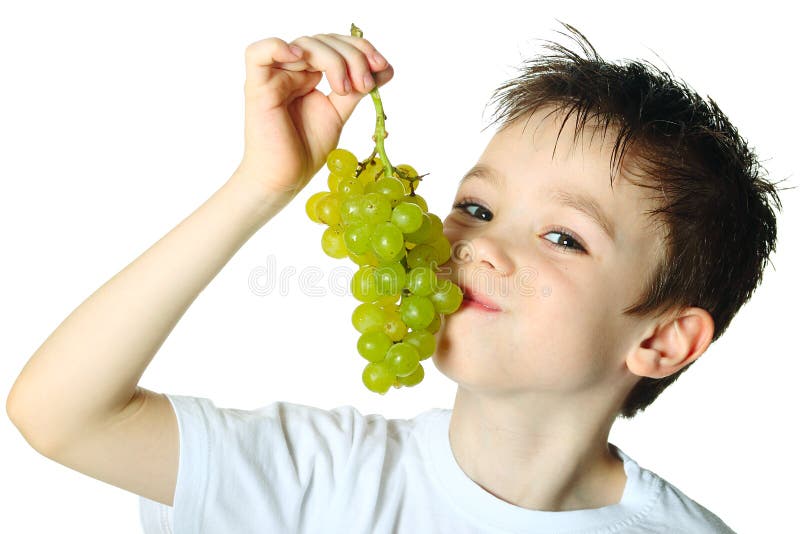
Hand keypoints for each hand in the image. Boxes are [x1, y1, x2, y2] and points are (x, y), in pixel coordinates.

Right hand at [231, 33, 393, 199]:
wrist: (284, 179)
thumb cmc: (305, 150)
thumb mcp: (339, 113)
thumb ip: (357, 89)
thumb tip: (386, 68)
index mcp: (308, 74)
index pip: (335, 45)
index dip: (360, 49)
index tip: (382, 67)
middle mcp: (290, 71)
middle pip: (322, 41)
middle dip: (352, 56)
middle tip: (366, 83)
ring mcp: (274, 77)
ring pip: (303, 44)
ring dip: (333, 60)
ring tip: (344, 89)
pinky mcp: (257, 87)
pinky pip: (258, 53)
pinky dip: (278, 47)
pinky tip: (301, 59)